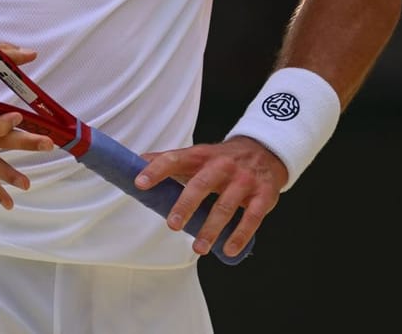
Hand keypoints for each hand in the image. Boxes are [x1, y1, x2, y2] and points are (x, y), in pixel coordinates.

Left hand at [134, 136, 287, 259]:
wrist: (265, 151)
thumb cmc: (222, 159)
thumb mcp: (198, 155)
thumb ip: (170, 160)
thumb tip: (137, 160)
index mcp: (202, 155)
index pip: (176, 159)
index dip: (157, 170)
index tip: (140, 184)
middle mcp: (222, 165)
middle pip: (201, 184)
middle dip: (186, 205)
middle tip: (173, 225)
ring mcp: (244, 180)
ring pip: (226, 205)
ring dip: (211, 229)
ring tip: (198, 248)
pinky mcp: (263, 195)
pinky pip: (252, 217)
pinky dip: (240, 235)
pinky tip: (227, 249)